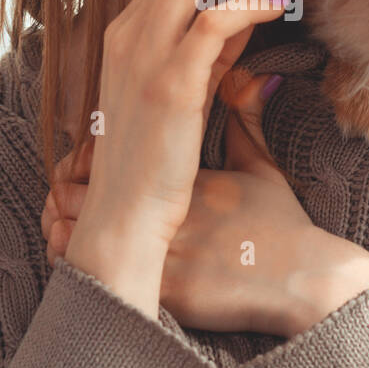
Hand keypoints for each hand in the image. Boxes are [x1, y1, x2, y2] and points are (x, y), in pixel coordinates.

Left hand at [42, 71, 368, 336]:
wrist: (306, 278)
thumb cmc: (283, 225)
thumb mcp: (261, 167)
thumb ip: (245, 120)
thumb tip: (248, 77)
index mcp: (178, 179)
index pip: (109, 165)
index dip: (85, 168)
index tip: (78, 173)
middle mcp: (165, 212)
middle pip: (84, 200)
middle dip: (71, 201)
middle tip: (62, 204)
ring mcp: (166, 253)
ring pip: (85, 242)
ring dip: (72, 239)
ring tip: (66, 237)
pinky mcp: (170, 291)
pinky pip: (108, 282)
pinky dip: (93, 273)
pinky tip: (89, 270)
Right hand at [51, 0, 286, 316]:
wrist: (126, 215)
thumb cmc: (154, 161)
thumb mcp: (180, 93)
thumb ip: (207, 52)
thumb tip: (247, 11)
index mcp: (122, 36)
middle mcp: (127, 37)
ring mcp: (144, 58)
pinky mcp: (170, 85)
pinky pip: (214, 20)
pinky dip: (251, 4)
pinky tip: (277, 9)